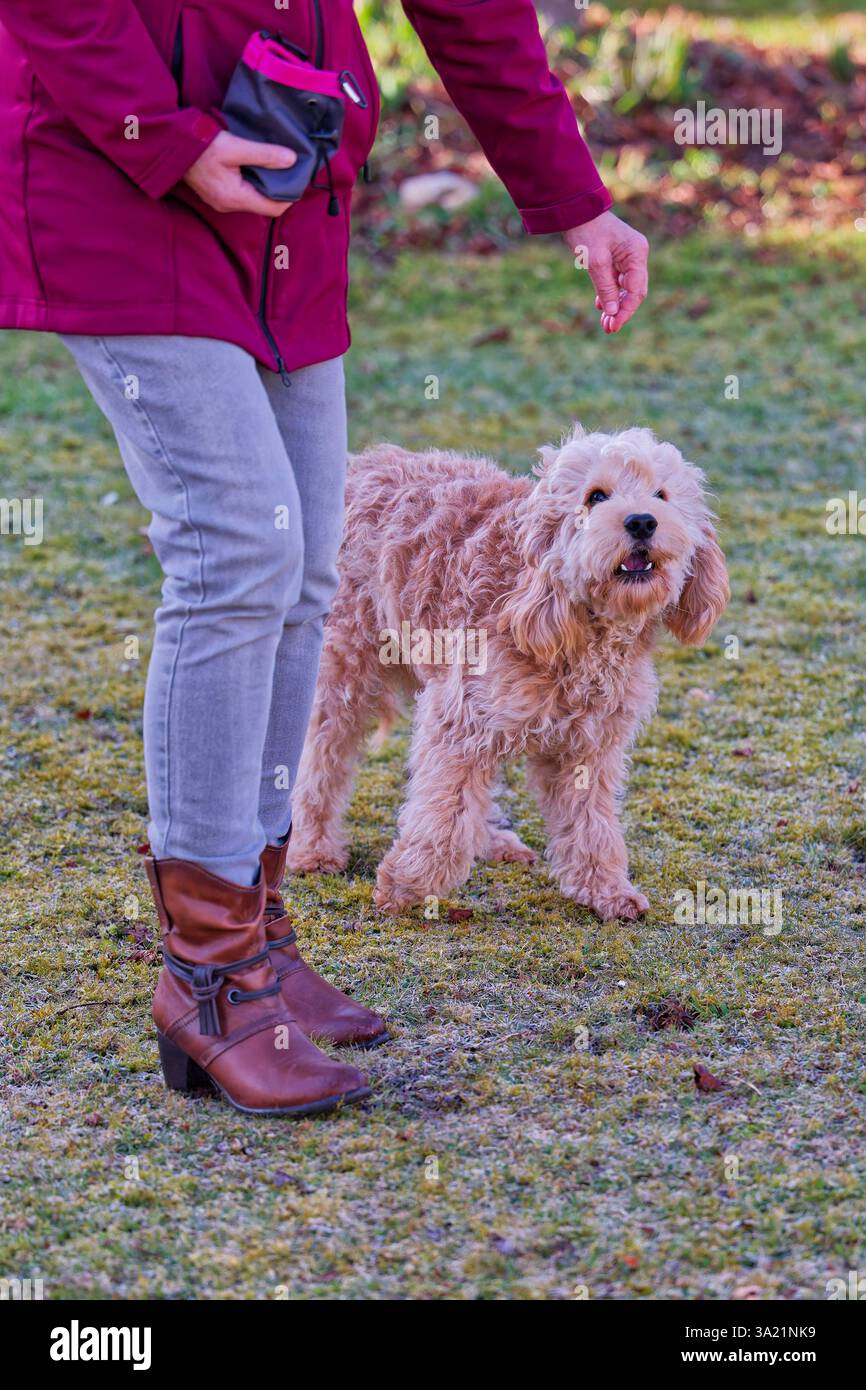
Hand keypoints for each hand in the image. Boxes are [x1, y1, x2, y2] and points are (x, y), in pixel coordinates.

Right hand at [183, 130, 296, 215]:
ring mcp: (220, 200)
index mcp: (236, 198)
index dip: (289, 196)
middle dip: (278, 189)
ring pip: (252, 198)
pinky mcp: (215, 193)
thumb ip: (264, 154)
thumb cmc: (201, 146)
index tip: (298, 179)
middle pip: (263, 204)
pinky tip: (255, 166)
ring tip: (274, 165)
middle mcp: (228, 205)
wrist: (170, 144)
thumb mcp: (236, 147)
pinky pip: (240, 192)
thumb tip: (292, 160)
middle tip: (289, 170)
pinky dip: (251, 181)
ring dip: (264, 184)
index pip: (273, 208)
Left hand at [563, 211, 648, 333]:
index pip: (636, 290)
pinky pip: (617, 282)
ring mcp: (628, 257)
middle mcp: (636, 255)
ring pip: (626, 289)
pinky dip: (610, 295)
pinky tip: (600, 307)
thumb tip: (613, 313)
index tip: (614, 326)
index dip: (626, 311)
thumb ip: (605, 288)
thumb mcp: (595, 262)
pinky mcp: (617, 259)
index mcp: (637, 253)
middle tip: (608, 329)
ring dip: (616, 306)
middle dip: (622, 312)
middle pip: (634, 291)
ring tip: (604, 325)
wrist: (575, 211)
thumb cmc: (586, 231)